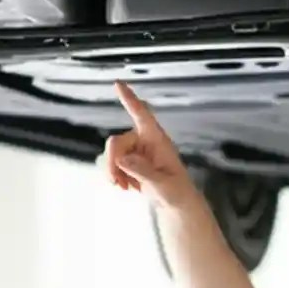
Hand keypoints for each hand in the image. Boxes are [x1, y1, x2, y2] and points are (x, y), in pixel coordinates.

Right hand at [101, 80, 200, 206]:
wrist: (175, 203)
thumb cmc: (177, 191)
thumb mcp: (163, 184)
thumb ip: (143, 171)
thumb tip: (122, 159)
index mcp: (157, 139)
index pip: (142, 115)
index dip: (129, 99)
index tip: (118, 83)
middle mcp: (144, 141)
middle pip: (117, 141)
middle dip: (112, 162)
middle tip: (117, 182)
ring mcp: (135, 151)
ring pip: (111, 153)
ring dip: (113, 171)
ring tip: (125, 187)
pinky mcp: (129, 162)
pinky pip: (111, 163)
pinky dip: (114, 176)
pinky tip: (125, 186)